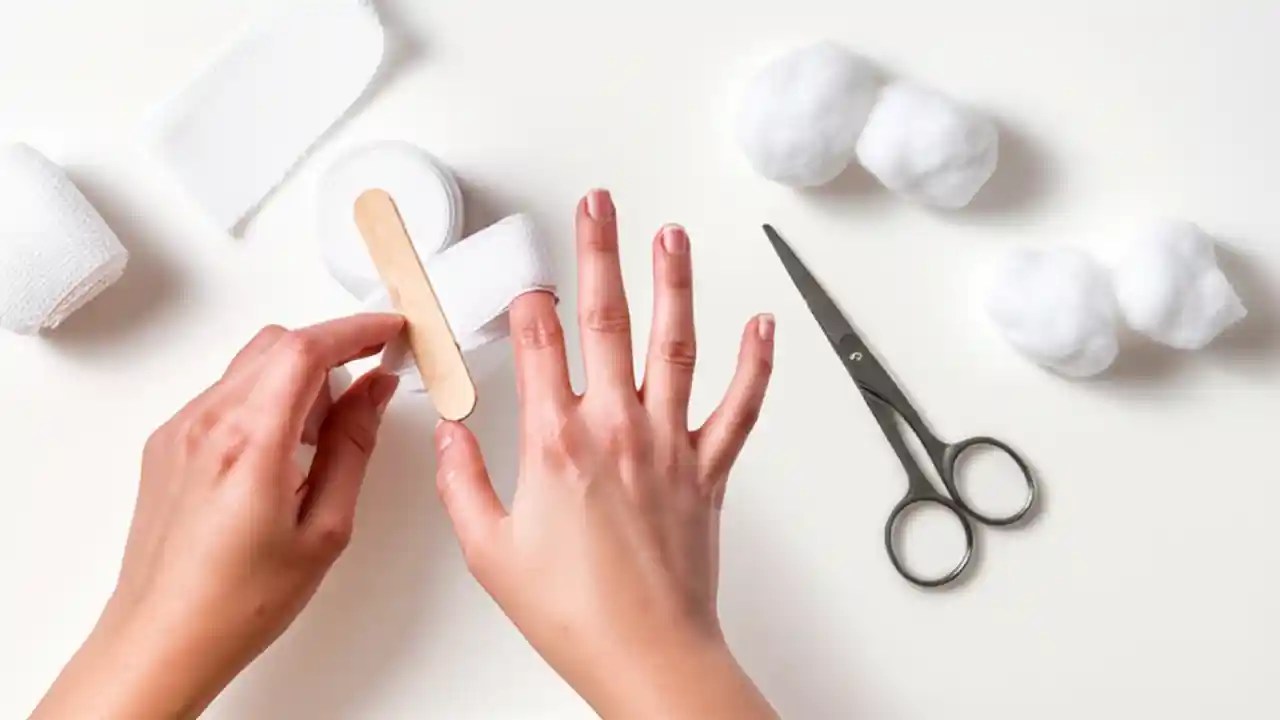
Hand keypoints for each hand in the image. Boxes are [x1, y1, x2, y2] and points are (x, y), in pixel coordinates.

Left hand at [33, 314, 404, 718]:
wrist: (164, 639)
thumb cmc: (240, 601)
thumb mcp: (325, 527)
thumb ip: (353, 446)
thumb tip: (374, 390)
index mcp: (250, 443)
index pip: (305, 349)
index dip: (354, 330)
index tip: (388, 331)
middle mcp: (206, 424)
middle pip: (276, 344)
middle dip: (329, 350)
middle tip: (367, 383)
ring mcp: (179, 431)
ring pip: (249, 365)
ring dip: (296, 376)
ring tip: (323, 437)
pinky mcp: (167, 444)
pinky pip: (224, 394)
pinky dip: (264, 399)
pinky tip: (284, 451)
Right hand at [434, 190, 776, 718]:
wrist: (647, 654)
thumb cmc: (574, 611)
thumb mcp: (488, 550)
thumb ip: (463, 483)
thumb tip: (453, 435)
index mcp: (556, 443)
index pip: (539, 343)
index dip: (529, 303)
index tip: (527, 285)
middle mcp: (616, 428)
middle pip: (606, 320)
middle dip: (600, 252)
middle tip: (599, 204)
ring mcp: (669, 443)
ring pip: (675, 343)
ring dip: (673, 283)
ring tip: (670, 236)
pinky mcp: (708, 470)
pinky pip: (740, 406)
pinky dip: (756, 363)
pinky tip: (762, 325)